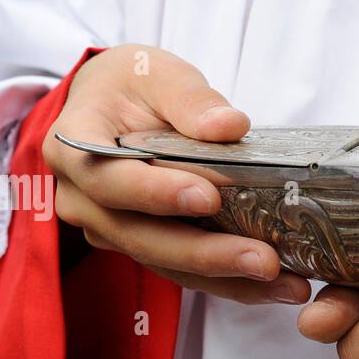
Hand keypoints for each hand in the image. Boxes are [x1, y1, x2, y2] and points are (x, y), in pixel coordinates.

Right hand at [42, 44, 309, 304]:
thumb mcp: (157, 72)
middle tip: (264, 260)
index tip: (207, 197)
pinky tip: (276, 286)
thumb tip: (230, 126)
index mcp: (73, 145)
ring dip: (228, 279)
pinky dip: (232, 283)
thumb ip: (190, 99)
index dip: (155, 192)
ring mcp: (110, 229)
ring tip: (285, 283)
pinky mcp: (143, 247)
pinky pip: (184, 273)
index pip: (108, 177)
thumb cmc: (132, 84)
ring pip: (166, 264)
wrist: (114, 105)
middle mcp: (82, 199)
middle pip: (140, 236)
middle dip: (206, 253)